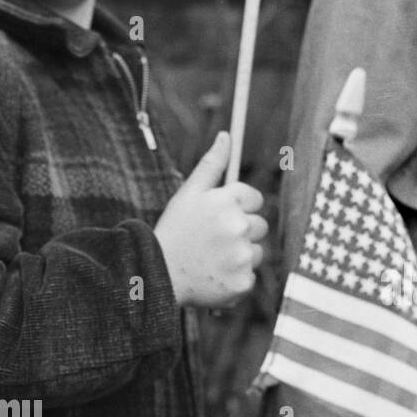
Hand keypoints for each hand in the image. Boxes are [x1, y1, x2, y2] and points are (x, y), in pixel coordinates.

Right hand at [155, 131, 268, 307]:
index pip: (255, 199)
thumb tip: (227, 135)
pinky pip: (250, 277)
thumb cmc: (173, 231)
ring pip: (257, 252)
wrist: (156, 276)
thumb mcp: (188, 194)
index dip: (239, 209)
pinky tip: (214, 277)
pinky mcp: (242, 282)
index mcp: (227, 201)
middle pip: (260, 226)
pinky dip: (235, 279)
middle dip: (241, 232)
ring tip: (212, 261)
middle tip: (212, 243)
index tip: (221, 220)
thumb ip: (211, 164)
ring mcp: (241, 256)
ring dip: (240, 256)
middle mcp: (238, 226)